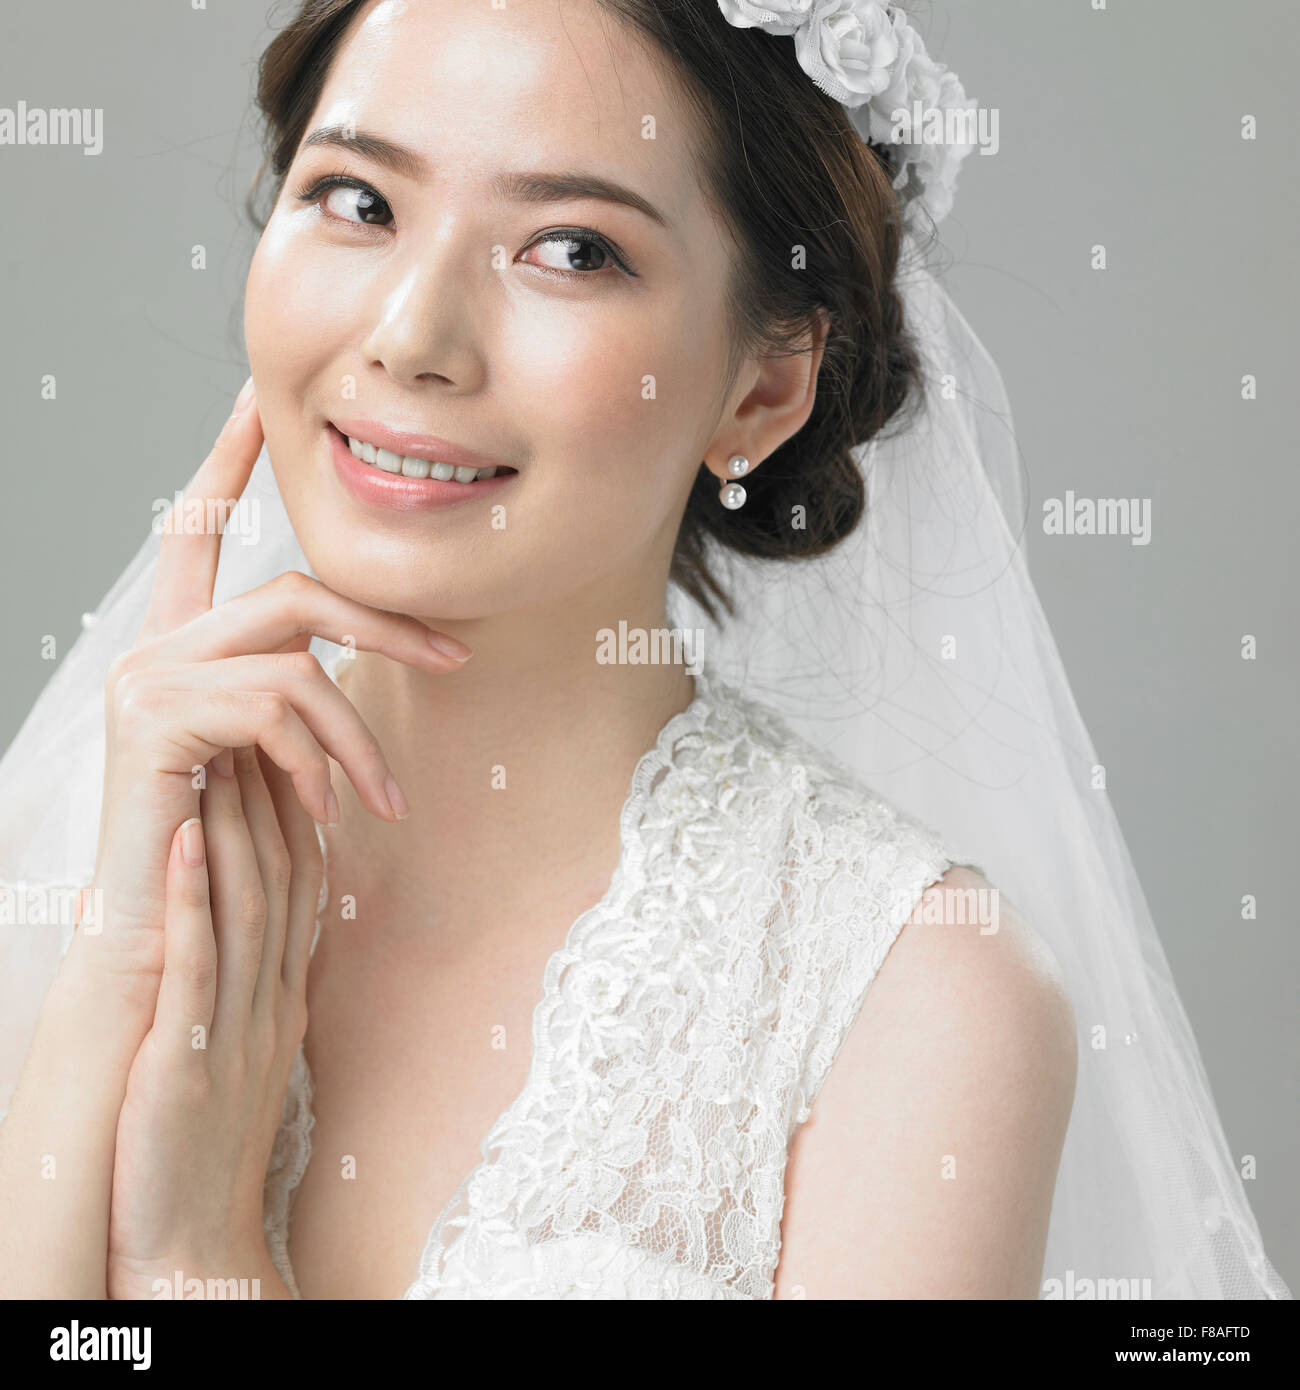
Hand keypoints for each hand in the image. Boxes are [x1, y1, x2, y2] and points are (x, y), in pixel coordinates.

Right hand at [79, 376, 470, 1020]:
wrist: (162, 940)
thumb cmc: (226, 856)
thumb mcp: (277, 763)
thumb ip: (301, 701)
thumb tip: (370, 657)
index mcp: (182, 646)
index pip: (200, 529)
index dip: (225, 462)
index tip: (255, 400)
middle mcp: (154, 647)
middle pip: (292, 591)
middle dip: (384, 622)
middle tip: (458, 654)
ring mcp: (146, 678)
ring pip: (297, 654)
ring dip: (361, 733)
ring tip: (388, 802)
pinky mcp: (154, 717)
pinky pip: (275, 704)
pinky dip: (321, 759)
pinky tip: (332, 814)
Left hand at [106, 745, 316, 1299]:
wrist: (196, 1240)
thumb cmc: (208, 1136)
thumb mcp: (250, 1040)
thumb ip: (256, 970)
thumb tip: (247, 901)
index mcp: (286, 991)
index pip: (306, 878)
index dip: (298, 802)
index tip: (280, 740)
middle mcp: (274, 999)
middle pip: (286, 874)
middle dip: (273, 788)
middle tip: (255, 715)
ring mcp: (238, 1027)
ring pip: (249, 905)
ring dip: (237, 822)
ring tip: (219, 750)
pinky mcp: (188, 1058)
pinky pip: (197, 965)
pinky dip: (190, 897)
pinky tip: (176, 840)